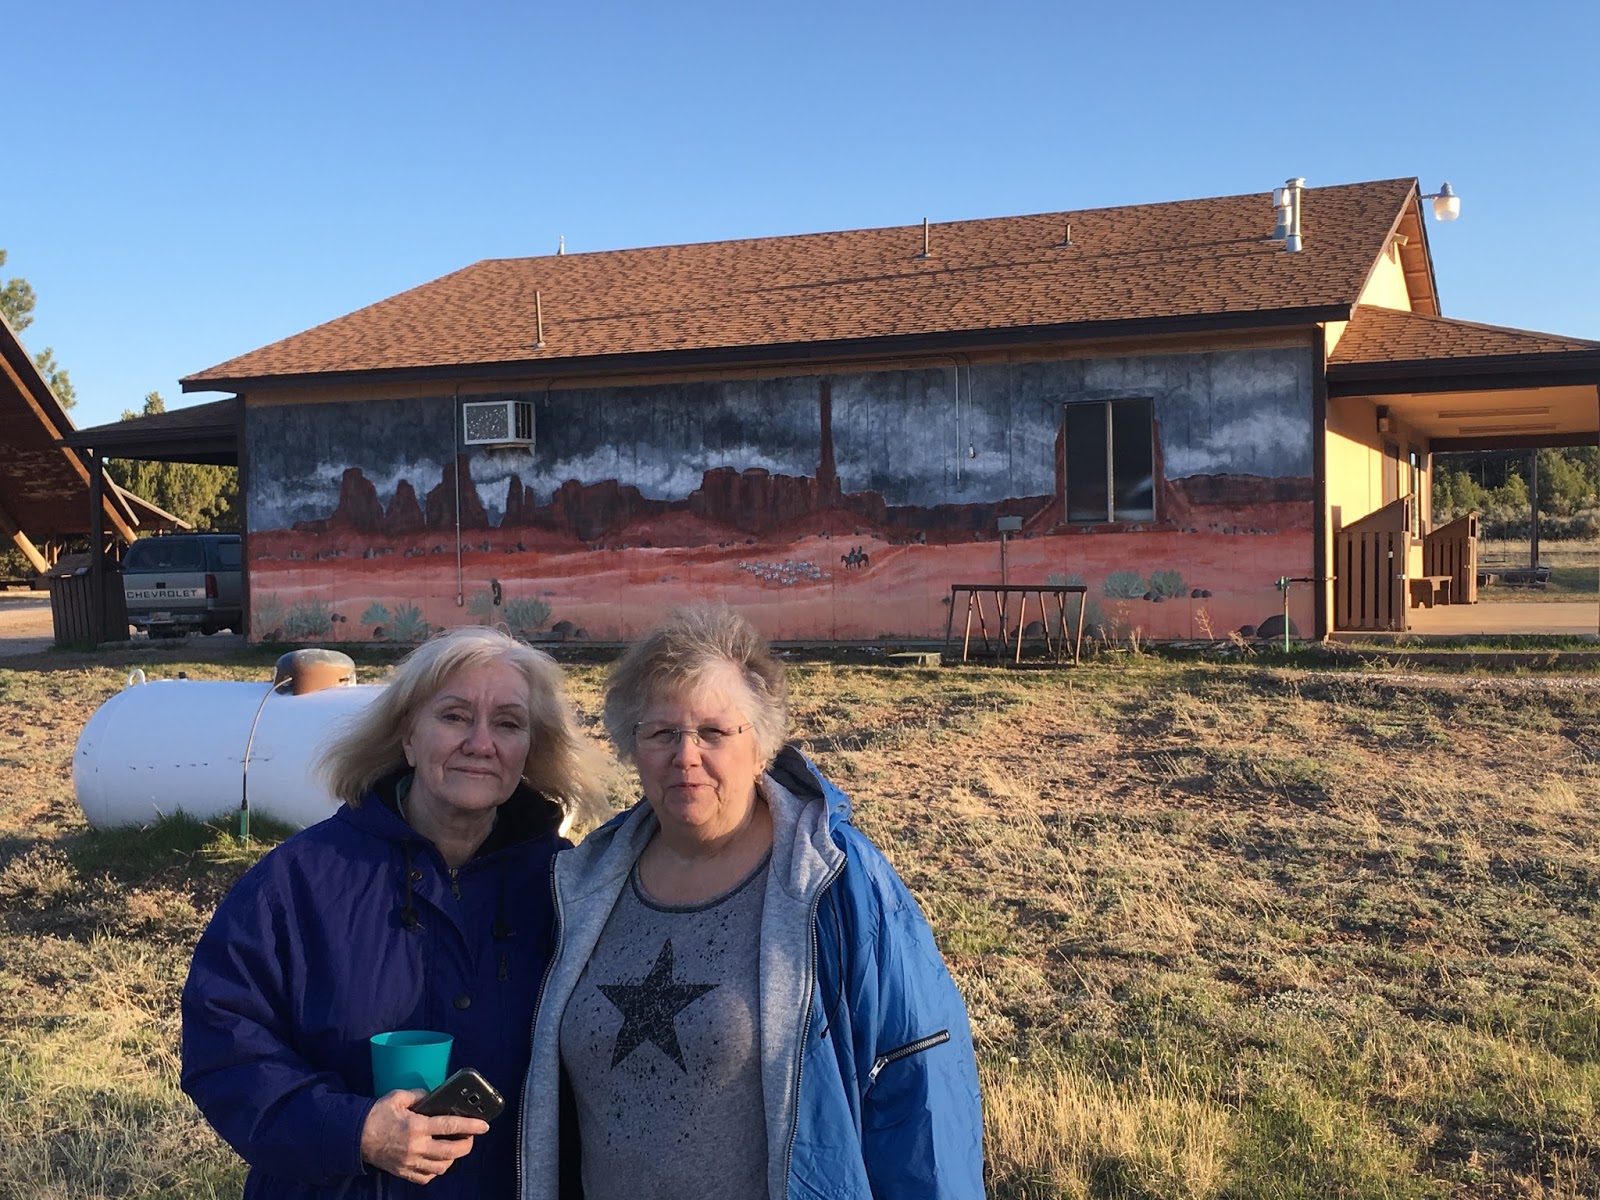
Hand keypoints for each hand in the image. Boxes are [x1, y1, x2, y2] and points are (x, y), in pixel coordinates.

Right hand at [360, 1089, 489, 1184]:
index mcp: (416, 1126)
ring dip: (453, 1158)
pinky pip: (426, 1177)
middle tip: (471, 1137)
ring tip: (455, 1148)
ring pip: (441, 1167)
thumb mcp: (398, 1097)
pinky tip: (437, 1160)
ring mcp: (410, 1162)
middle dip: (467, 1145)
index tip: (485, 1125)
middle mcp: (416, 1147)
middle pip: (451, 1151)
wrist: (354, 1136)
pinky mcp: (403, 1172)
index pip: (451, 1126)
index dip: (471, 1126)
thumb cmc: (376, 1115)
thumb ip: (419, 1095)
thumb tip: (435, 1096)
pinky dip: (436, 1170)